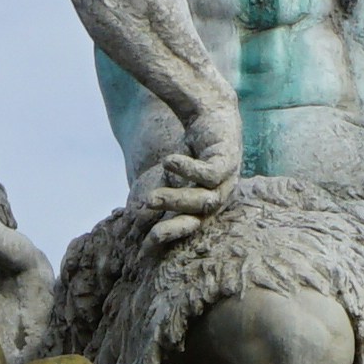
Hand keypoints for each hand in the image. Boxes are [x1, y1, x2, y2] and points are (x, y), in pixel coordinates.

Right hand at [142, 127, 235, 243]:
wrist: (208, 113)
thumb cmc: (188, 151)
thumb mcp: (168, 181)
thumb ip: (155, 199)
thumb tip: (135, 222)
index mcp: (205, 207)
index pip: (188, 229)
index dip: (168, 239)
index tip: (143, 250)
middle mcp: (218, 197)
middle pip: (200, 220)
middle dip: (174, 226)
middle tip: (149, 226)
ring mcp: (227, 180)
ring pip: (207, 202)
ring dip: (177, 200)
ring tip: (151, 198)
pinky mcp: (229, 159)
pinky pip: (211, 173)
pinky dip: (190, 171)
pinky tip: (168, 163)